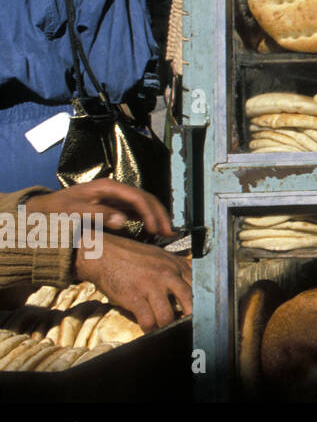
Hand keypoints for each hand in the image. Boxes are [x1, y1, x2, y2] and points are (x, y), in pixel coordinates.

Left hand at [23, 180, 174, 236]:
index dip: (150, 213)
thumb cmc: (55, 211)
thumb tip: (125, 221)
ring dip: (156, 218)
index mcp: (108, 187)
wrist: (41, 211)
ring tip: (166, 233)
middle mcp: (115, 190)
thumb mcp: (73, 212)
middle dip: (160, 215)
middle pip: (146, 199)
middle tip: (170, 233)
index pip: (138, 198)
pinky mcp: (113, 206)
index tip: (156, 230)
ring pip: (144, 205)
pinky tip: (151, 232)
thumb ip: (98, 215)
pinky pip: (135, 211)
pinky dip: (146, 221)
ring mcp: (115, 198)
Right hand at [75, 234, 192, 331]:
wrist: (104, 255)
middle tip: (190, 326)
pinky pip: (147, 320)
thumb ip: (178, 266)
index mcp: (176, 265)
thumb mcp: (161, 255)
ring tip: (166, 330)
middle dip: (191, 317)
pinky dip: (149, 329)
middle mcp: (167, 275)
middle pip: (189, 301)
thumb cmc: (133, 255)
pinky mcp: (135, 297)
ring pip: (168, 316)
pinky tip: (149, 329)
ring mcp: (151, 287)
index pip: (198, 285)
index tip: (204, 311)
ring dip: (167, 326)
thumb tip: (193, 279)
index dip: (202, 300)